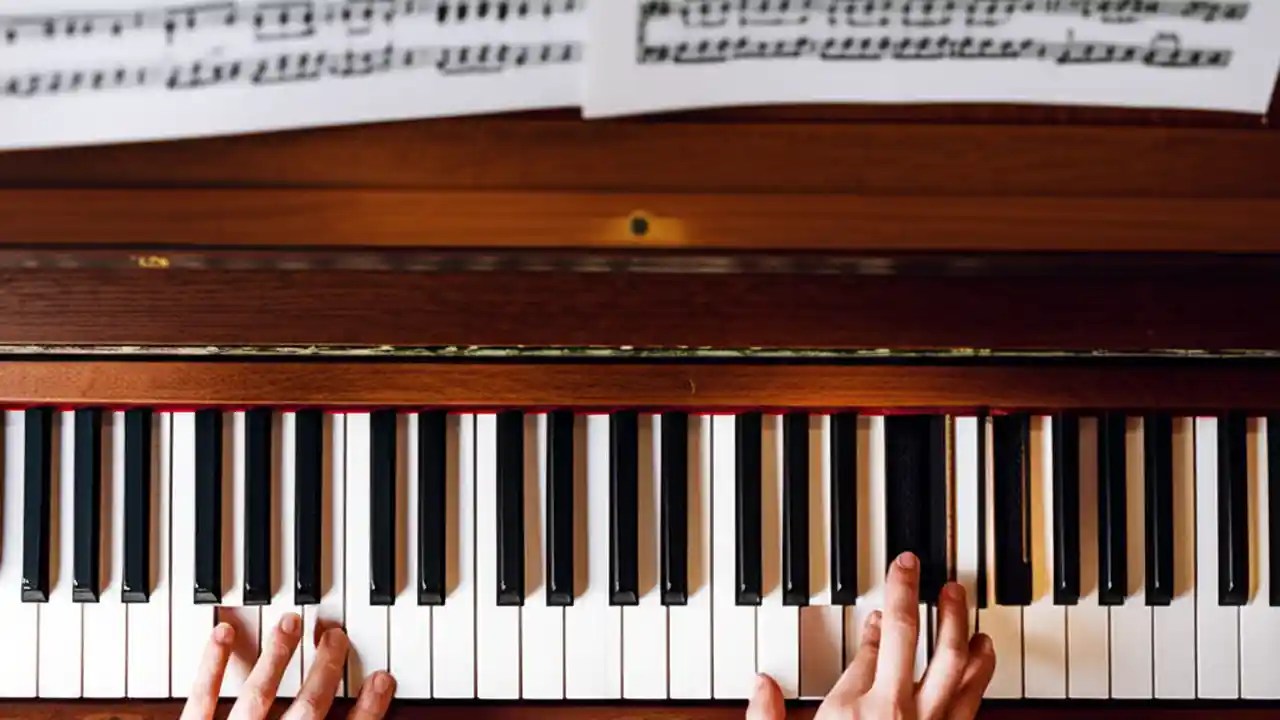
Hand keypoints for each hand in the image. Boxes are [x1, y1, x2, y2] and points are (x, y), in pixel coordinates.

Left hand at [180, 613, 396, 719]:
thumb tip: (344, 715)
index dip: (368, 708)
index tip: (383, 679)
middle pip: (307, 709)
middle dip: (326, 670)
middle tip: (337, 637)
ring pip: (259, 696)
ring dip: (278, 656)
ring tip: (291, 621)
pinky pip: (200, 700)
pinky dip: (213, 665)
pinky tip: (223, 632)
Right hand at [748, 552, 995, 719]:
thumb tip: (760, 684)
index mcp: (853, 710)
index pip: (869, 649)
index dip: (877, 620)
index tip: (881, 606)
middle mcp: (897, 710)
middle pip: (914, 637)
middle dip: (916, 596)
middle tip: (919, 570)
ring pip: (955, 663)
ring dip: (960, 626)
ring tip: (960, 600)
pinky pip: (974, 698)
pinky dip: (982, 670)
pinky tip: (983, 654)